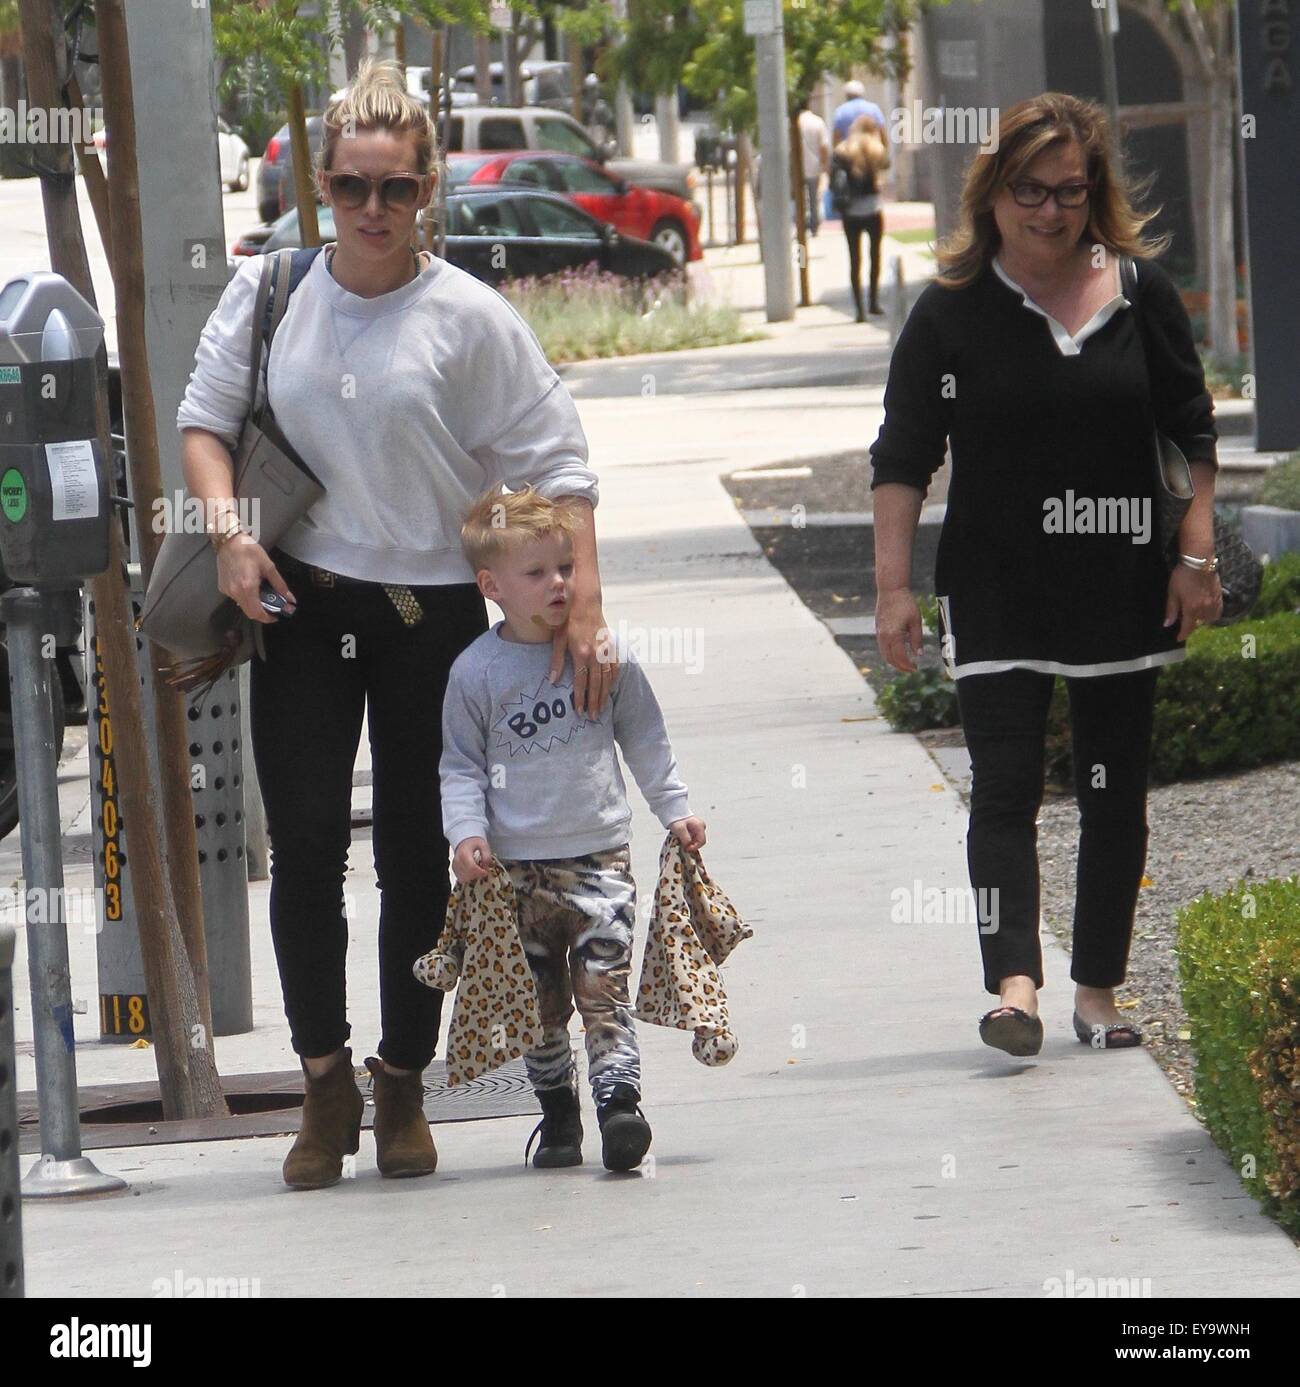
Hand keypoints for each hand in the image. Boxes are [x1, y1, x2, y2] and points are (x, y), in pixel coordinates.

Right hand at [216, 533, 295, 624]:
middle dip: (262, 612)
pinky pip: (236, 598)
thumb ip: (279, 585)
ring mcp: (227, 590)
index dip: (267, 618)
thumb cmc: (248, 550)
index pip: (257, 612)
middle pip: (249, 612)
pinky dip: (245, 597)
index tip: (275, 616)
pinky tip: (250, 586)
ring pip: (242, 606)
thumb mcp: (268, 566)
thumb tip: (289, 598)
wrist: (228, 541)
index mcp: (247, 587)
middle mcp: (235, 591)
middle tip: (271, 606)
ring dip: (254, 604)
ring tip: (262, 593)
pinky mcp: (223, 587)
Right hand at [452, 837, 491, 883]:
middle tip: (482, 870)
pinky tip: (472, 871)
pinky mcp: (454, 869)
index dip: (480, 872)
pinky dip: (468, 877)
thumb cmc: (475, 843)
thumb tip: (486, 867)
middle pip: (467, 875)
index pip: (472, 868)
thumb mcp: (484, 845)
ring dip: (472, 877)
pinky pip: (461, 878)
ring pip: (464, 878)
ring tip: (477, 870)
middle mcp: (457, 861)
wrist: (465, 841)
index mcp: (464, 854)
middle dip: (477, 875)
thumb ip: (486, 856)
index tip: (486, 871)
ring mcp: (455, 865)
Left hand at [552, 591, 617, 717]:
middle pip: (596, 684)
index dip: (580, 698)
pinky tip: (610, 689)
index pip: (581, 682)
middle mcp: (597, 654)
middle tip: (593, 718)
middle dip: (594, 702)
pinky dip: (613, 680)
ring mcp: (607, 651)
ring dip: (605, 695)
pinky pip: (615, 668)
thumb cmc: (568, 620)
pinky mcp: (612, 646)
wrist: (586, 602)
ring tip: (601, 709)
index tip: (579, 712)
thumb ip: (556, 661)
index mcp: (582, 653)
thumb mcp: (557, 639)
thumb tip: (553, 681)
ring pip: (608, 678)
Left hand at [669, 816, 706, 852]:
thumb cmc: (676, 817)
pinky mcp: (691, 829)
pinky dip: (686, 840)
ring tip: (680, 843)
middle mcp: (700, 827)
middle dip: (691, 846)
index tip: (687, 850)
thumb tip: (688, 846)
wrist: (671, 810)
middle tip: (683, 848)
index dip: (695, 847)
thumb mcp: (680, 829)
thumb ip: (685, 839)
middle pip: (698, 841)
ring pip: (694, 840)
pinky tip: (680, 840)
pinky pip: (691, 837)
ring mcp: (696, 828)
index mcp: (700, 826)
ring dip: (688, 844)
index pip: (702, 841)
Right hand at [876, 587, 922, 672]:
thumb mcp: (915, 621)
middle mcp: (884, 637)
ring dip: (894, 661)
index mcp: (894, 635)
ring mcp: (879, 633)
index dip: (908, 665)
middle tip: (911, 669)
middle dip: (900, 666)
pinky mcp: (878, 629)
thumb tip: (919, 654)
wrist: (891, 590)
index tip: (916, 668)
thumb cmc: (905, 603)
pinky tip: (898, 652)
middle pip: (890, 659)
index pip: (900, 657)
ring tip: (905, 663)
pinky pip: (882, 647)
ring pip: (884, 654)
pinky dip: (889, 653)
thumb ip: (916, 639)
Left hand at [1164, 562, 1221, 640]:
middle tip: (1183, 623)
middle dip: (1191, 626)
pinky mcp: (1219, 596)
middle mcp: (1204, 608)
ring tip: (1194, 617)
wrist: (1199, 561)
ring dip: (1202, 621)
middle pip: (1198, 624)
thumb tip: (1167, 624)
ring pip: (1209, 619)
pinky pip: (1218, 611)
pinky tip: (1207, 613)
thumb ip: (1171, 610)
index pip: (1188, 627)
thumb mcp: (1172, 593)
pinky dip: (1213, 615)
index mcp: (1191, 608)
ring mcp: (1213, 602)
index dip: (1183, 634)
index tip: (1179, 638)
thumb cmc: (1182, 576)